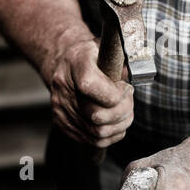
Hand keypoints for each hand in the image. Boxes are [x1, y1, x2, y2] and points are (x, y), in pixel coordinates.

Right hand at [48, 32, 133, 147]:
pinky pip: (93, 140)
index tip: (126, 88)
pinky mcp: (62, 124)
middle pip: (97, 116)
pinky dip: (111, 135)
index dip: (115, 94)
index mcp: (74, 63)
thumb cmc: (90, 57)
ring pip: (98, 132)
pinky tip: (116, 122)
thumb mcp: (105, 48)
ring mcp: (61, 109)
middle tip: (129, 101)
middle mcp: (63, 88)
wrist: (65, 65)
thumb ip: (118, 62)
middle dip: (123, 111)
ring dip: (120, 125)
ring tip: (126, 112)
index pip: (90, 86)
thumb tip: (129, 76)